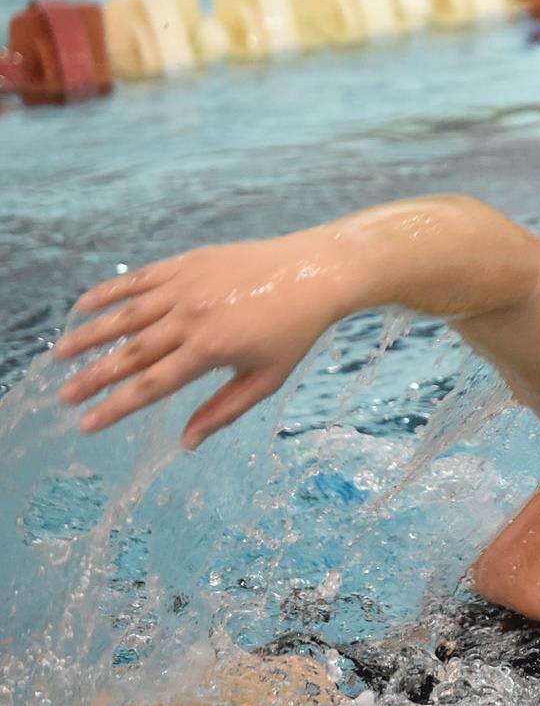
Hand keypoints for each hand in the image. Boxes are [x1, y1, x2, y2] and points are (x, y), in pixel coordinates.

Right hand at [53, 231, 360, 447]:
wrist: (314, 272)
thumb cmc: (294, 331)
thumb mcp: (267, 378)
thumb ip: (224, 410)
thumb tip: (187, 443)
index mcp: (212, 349)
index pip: (153, 385)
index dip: (117, 406)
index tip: (87, 424)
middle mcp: (192, 317)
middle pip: (131, 353)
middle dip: (93, 377)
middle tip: (63, 396)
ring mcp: (186, 287)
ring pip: (125, 315)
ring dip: (89, 335)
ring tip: (60, 355)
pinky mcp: (186, 263)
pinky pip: (138, 280)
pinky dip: (108, 293)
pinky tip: (83, 307)